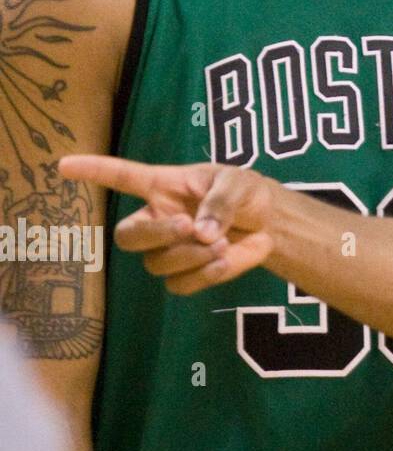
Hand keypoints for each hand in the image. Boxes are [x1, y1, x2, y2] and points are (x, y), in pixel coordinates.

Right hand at [57, 155, 277, 293]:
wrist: (270, 222)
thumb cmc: (245, 193)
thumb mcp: (238, 183)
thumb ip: (219, 201)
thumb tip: (200, 231)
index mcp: (162, 187)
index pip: (120, 177)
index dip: (94, 171)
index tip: (63, 165)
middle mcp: (156, 219)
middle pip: (127, 236)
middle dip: (157, 234)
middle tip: (190, 227)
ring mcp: (168, 250)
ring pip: (156, 263)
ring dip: (190, 255)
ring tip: (221, 243)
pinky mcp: (186, 275)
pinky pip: (179, 285)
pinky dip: (203, 275)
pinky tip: (224, 261)